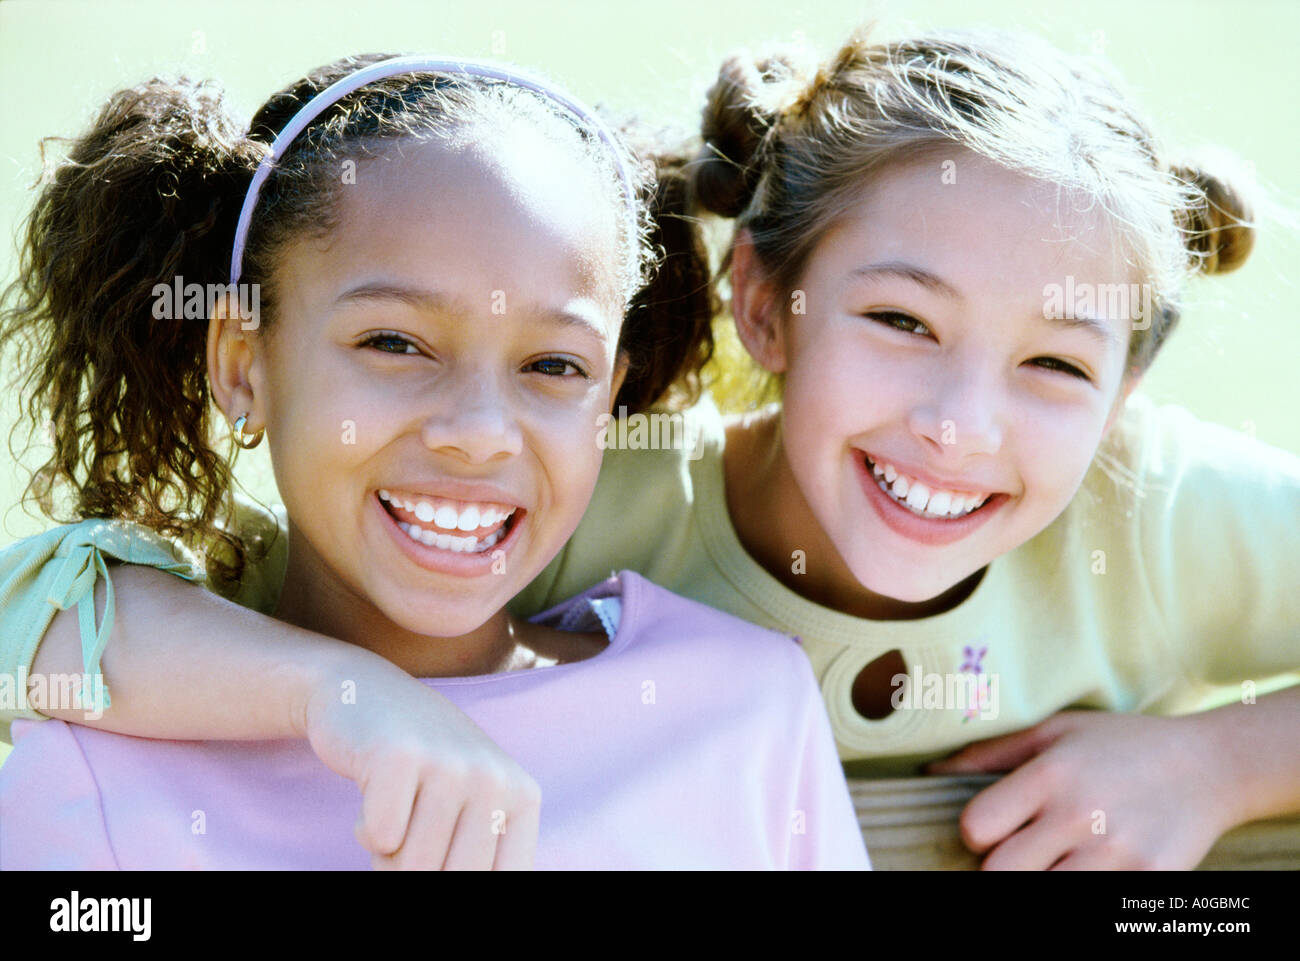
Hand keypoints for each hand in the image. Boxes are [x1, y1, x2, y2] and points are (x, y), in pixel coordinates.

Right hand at [302, 659, 540, 869]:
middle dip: (417, 869)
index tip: (442, 857)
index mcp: (523, 798)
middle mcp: (495, 778)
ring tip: (395, 808)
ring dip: (388, 851)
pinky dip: (366, 829)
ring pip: (411, 865)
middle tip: (410, 832)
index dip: (456, 878)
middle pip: (451, 878)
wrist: (368, 693)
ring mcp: (449, 763)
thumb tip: (464, 893)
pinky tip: (375, 789)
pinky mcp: (399, 755)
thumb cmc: (424, 766)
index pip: (502, 879)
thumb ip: (477, 858)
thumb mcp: (472, 807)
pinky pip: (379, 838)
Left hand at [927, 709, 1236, 869]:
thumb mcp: (1055, 731)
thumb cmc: (1120, 744)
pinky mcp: (1150, 879)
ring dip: (1045, 882)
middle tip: (1025, 853)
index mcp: (1050, 774)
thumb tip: (929, 775)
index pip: (977, 827)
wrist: (1210, 765)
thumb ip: (990, 754)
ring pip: (1046, 895)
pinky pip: (1094, 905)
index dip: (979, 833)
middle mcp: (1080, 814)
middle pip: (1002, 874)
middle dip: (1004, 868)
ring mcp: (1117, 852)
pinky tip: (1094, 870)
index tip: (996, 829)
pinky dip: (1085, 892)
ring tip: (1058, 861)